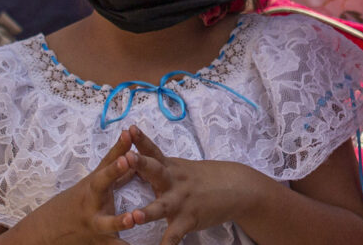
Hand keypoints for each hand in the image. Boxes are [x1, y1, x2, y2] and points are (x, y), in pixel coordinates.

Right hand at [14, 130, 149, 243]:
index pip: (107, 164)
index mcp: (95, 184)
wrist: (49, 230)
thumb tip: (130, 140)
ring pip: (107, 223)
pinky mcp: (99, 243)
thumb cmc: (78, 200)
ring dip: (119, 222)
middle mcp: (93, 201)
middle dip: (114, 172)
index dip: (117, 152)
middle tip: (128, 159)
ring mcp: (94, 222)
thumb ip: (115, 164)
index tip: (128, 138)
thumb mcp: (94, 181)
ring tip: (133, 218)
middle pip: (101, 184)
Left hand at [131, 130, 267, 239]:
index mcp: (171, 167)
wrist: (236, 187)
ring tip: (133, 217)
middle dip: (139, 164)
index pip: (153, 150)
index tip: (127, 129)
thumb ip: (160, 165)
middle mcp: (174, 181)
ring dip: (146, 212)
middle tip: (125, 158)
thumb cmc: (204, 177)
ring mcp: (181, 201)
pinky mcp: (189, 219)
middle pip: (155, 170)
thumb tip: (137, 155)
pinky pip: (175, 235)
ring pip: (161, 207)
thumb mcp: (182, 168)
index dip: (140, 139)